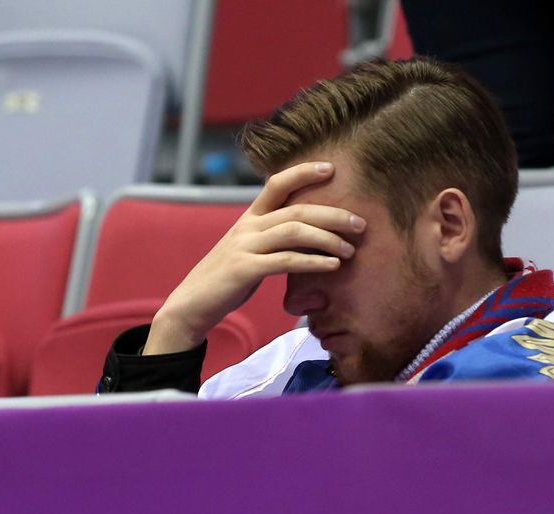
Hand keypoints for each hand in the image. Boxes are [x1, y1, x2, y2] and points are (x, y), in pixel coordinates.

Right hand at [144, 162, 366, 353]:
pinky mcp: (245, 269)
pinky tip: (332, 266)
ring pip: (294, 231)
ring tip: (350, 250)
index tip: (331, 168)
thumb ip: (275, 241)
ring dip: (328, 239)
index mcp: (249, 218)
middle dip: (333, 214)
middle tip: (360, 223)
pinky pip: (286, 260)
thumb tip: (311, 239)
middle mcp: (248, 226)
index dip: (303, 172)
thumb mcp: (251, 253)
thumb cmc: (227, 281)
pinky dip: (313, 261)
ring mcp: (245, 246)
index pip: (277, 184)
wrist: (193, 305)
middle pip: (297, 209)